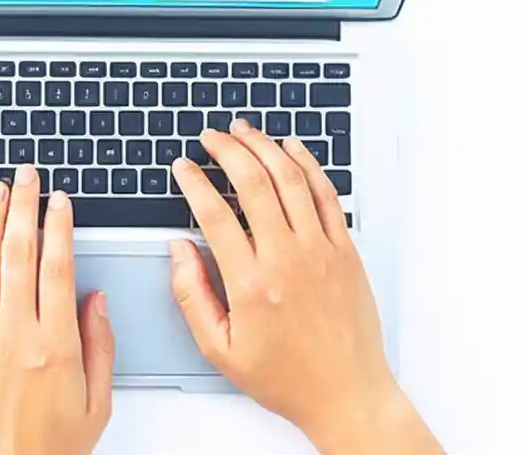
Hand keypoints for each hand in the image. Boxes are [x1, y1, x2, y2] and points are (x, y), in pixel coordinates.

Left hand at [0, 164, 113, 454]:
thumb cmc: (45, 452)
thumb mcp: (96, 405)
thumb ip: (100, 347)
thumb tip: (96, 299)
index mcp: (55, 346)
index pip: (58, 267)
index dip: (59, 227)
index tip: (61, 201)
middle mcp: (14, 335)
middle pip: (18, 253)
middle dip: (23, 207)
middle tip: (27, 176)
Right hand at [168, 122, 440, 454]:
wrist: (346, 394)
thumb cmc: (286, 377)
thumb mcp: (220, 349)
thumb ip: (191, 295)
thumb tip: (178, 250)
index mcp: (251, 284)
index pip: (214, 214)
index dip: (193, 182)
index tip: (182, 167)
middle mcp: (287, 259)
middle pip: (252, 183)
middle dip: (226, 150)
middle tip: (210, 137)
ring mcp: (320, 251)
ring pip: (290, 179)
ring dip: (264, 146)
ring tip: (245, 131)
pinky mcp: (345, 251)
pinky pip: (326, 195)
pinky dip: (308, 165)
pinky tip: (292, 150)